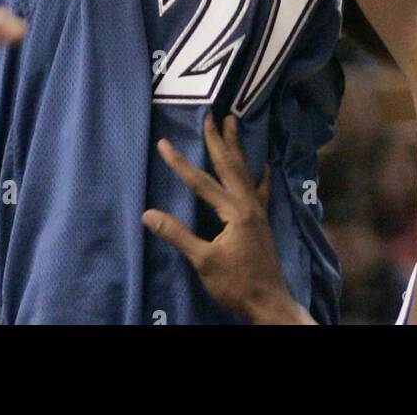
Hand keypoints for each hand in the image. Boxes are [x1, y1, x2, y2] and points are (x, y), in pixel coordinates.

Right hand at [143, 114, 312, 323]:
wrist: (268, 303)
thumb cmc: (235, 283)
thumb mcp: (202, 261)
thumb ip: (177, 235)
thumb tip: (147, 214)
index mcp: (234, 211)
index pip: (201, 181)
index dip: (180, 162)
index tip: (164, 142)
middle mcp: (248, 204)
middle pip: (229, 165)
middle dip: (218, 139)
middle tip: (211, 114)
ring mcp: (258, 211)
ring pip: (245, 171)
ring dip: (236, 147)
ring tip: (233, 123)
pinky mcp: (262, 220)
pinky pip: (261, 190)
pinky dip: (260, 176)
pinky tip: (264, 166)